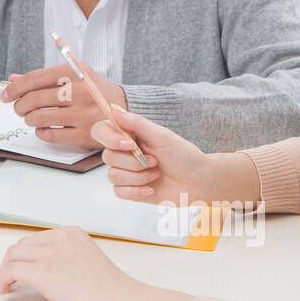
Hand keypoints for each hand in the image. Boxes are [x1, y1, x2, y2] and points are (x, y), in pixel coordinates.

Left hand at [0, 62, 125, 145]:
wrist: (125, 109)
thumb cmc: (95, 92)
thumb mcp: (74, 76)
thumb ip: (43, 78)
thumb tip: (14, 79)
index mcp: (75, 72)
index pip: (35, 78)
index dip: (15, 88)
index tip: (6, 95)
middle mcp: (80, 91)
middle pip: (34, 99)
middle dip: (19, 106)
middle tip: (19, 108)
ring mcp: (83, 114)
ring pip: (39, 118)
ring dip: (29, 119)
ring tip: (31, 118)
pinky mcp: (85, 134)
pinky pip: (50, 135)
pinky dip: (40, 132)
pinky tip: (43, 128)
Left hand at [0, 226, 136, 300]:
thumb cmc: (113, 292)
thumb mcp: (89, 260)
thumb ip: (71, 258)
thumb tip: (54, 272)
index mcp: (72, 234)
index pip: (38, 238)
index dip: (26, 254)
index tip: (23, 266)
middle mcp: (59, 238)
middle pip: (22, 245)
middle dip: (13, 260)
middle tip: (11, 276)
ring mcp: (49, 253)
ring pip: (12, 255)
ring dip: (5, 269)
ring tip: (6, 284)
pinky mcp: (41, 271)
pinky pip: (10, 270)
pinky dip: (3, 279)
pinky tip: (5, 289)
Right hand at [93, 105, 220, 204]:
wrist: (199, 182)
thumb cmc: (184, 156)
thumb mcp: (162, 136)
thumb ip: (136, 123)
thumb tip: (113, 108)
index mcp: (129, 135)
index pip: (101, 131)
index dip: (110, 138)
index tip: (130, 144)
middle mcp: (124, 153)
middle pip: (108, 157)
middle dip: (134, 162)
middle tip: (155, 161)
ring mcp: (126, 172)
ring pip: (113, 176)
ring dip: (139, 177)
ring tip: (157, 173)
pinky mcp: (130, 190)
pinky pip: (119, 192)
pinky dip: (137, 191)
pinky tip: (151, 188)